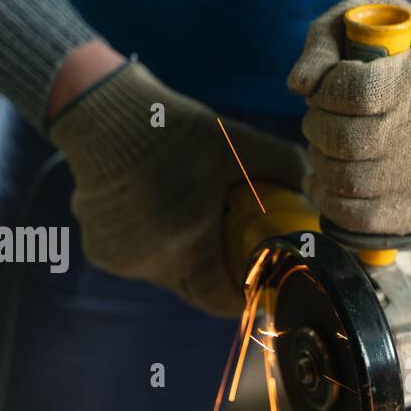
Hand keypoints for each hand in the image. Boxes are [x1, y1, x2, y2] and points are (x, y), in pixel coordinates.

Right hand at [47, 61, 307, 314]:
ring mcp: (120, 261)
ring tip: (195, 220)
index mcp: (185, 248)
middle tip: (235, 246)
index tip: (260, 280)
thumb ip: (284, 164)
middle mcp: (148, 264)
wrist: (99, 111)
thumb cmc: (171, 130)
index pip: (222, 300)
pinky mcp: (100, 251)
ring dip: (186, 256)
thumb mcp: (236, 142)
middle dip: (218, 271)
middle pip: (197, 287)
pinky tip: (159, 213)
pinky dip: (156, 245)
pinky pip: (140, 260)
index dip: (246, 293)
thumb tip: (311, 188)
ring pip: (168, 274)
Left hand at [287, 0, 410, 236]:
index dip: (326, 90)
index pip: (355, 90)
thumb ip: (330, 38)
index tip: (327, 88)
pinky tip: (325, 182)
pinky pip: (356, 217)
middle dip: (318, 126)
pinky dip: (328, 199)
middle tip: (322, 118)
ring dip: (321, 161)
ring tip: (329, 146)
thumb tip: (300, 84)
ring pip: (344, 181)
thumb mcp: (382, 23)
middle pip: (344, 140)